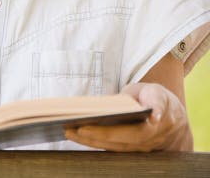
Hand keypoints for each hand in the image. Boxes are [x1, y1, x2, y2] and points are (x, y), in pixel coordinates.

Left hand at [64, 83, 191, 151]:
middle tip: (79, 128)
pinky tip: (76, 136)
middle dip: (104, 133)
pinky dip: (94, 143)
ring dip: (93, 141)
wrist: (172, 120)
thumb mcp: (150, 90)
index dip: (156, 112)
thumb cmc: (153, 99)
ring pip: (119, 146)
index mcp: (163, 111)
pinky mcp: (136, 152)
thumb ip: (142, 95)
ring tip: (69, 132)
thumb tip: (126, 103)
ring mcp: (147, 146)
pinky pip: (114, 149)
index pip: (158, 111)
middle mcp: (157, 132)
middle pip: (130, 136)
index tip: (153, 116)